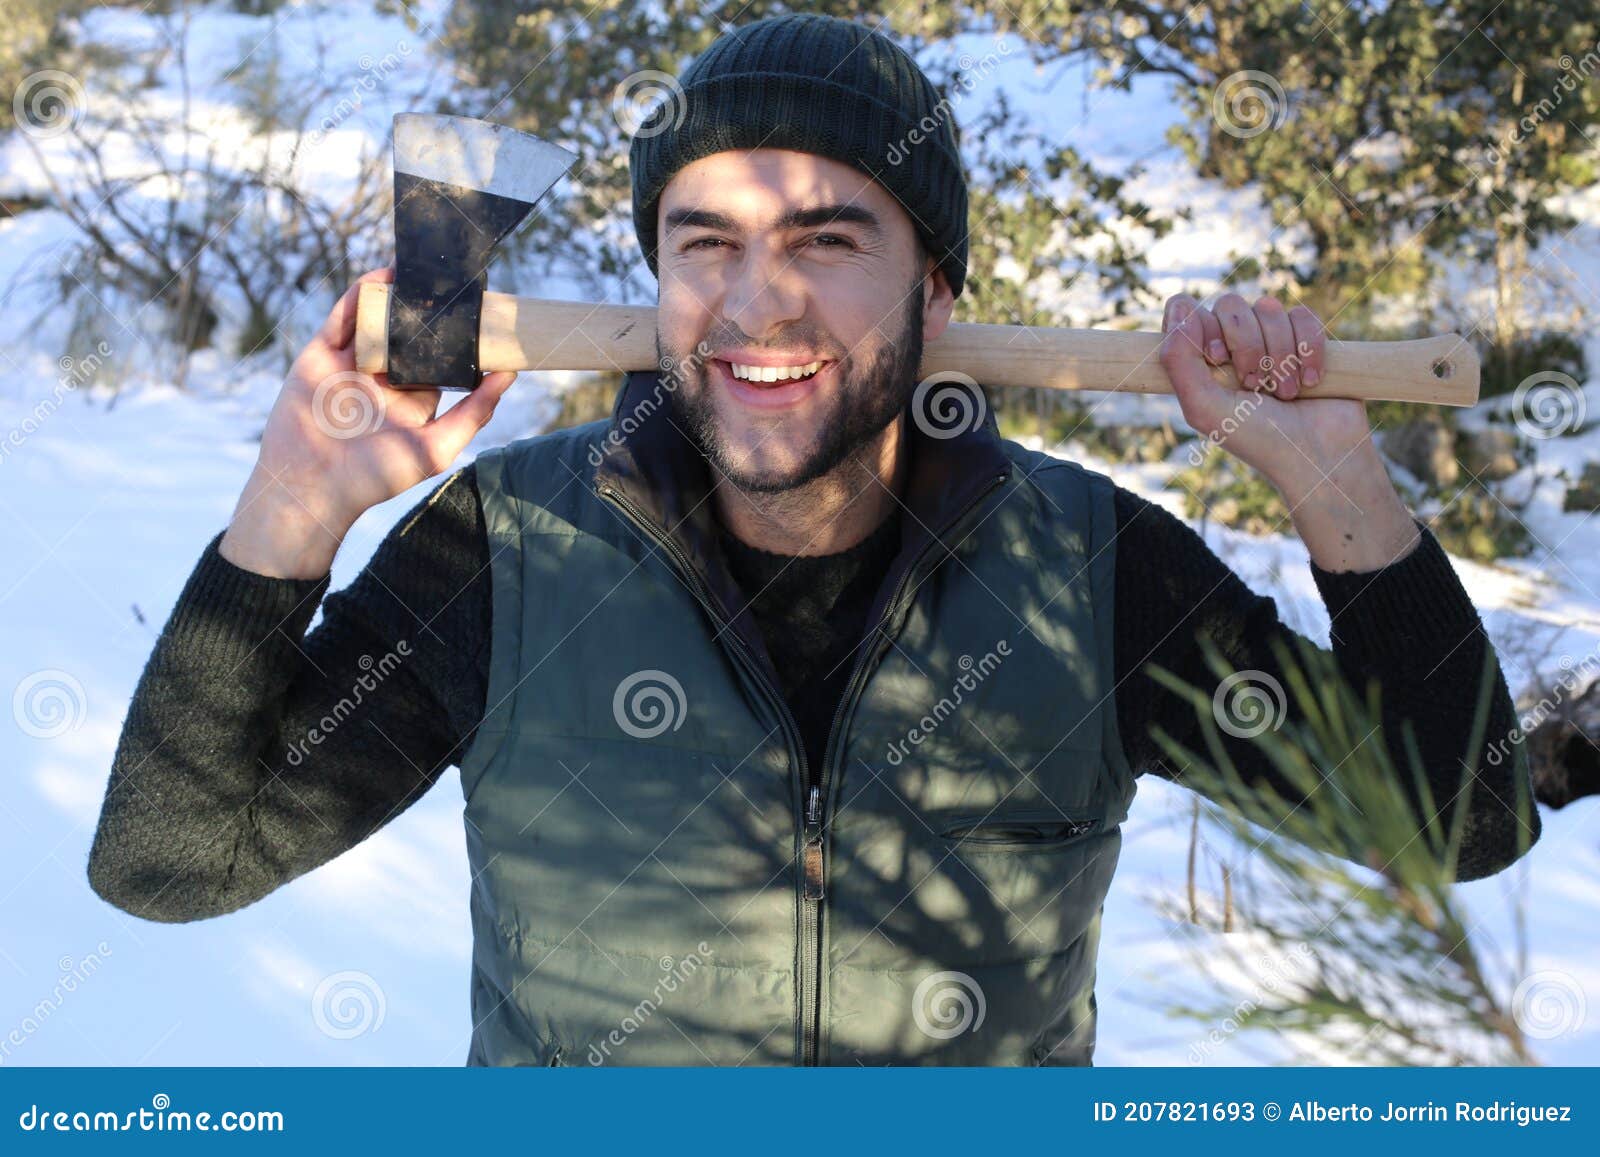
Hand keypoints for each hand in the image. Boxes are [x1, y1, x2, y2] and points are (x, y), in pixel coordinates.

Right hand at [220, 267, 515, 577]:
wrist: (311, 485)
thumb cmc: (376, 476)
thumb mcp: (436, 446)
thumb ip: (474, 412)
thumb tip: (510, 375)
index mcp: (411, 400)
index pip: (439, 360)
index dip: (457, 337)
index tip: (480, 311)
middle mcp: (382, 379)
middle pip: (408, 334)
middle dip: (426, 310)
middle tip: (453, 281)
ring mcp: (351, 365)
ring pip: (376, 320)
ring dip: (394, 296)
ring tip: (421, 270)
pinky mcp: (322, 356)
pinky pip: (342, 318)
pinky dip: (360, 295)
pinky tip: (382, 277)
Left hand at [1158, 292, 1419, 570]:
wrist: (1318, 455)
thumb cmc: (1257, 438)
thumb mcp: (1204, 408)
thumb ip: (1178, 361)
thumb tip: (1181, 307)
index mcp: (1201, 360)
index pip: (1187, 310)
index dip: (1203, 326)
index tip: (1218, 359)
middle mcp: (1233, 346)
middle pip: (1230, 305)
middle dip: (1247, 345)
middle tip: (1254, 384)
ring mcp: (1272, 339)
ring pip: (1269, 308)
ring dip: (1280, 354)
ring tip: (1285, 393)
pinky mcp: (1307, 339)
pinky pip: (1303, 315)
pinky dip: (1308, 348)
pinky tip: (1310, 381)